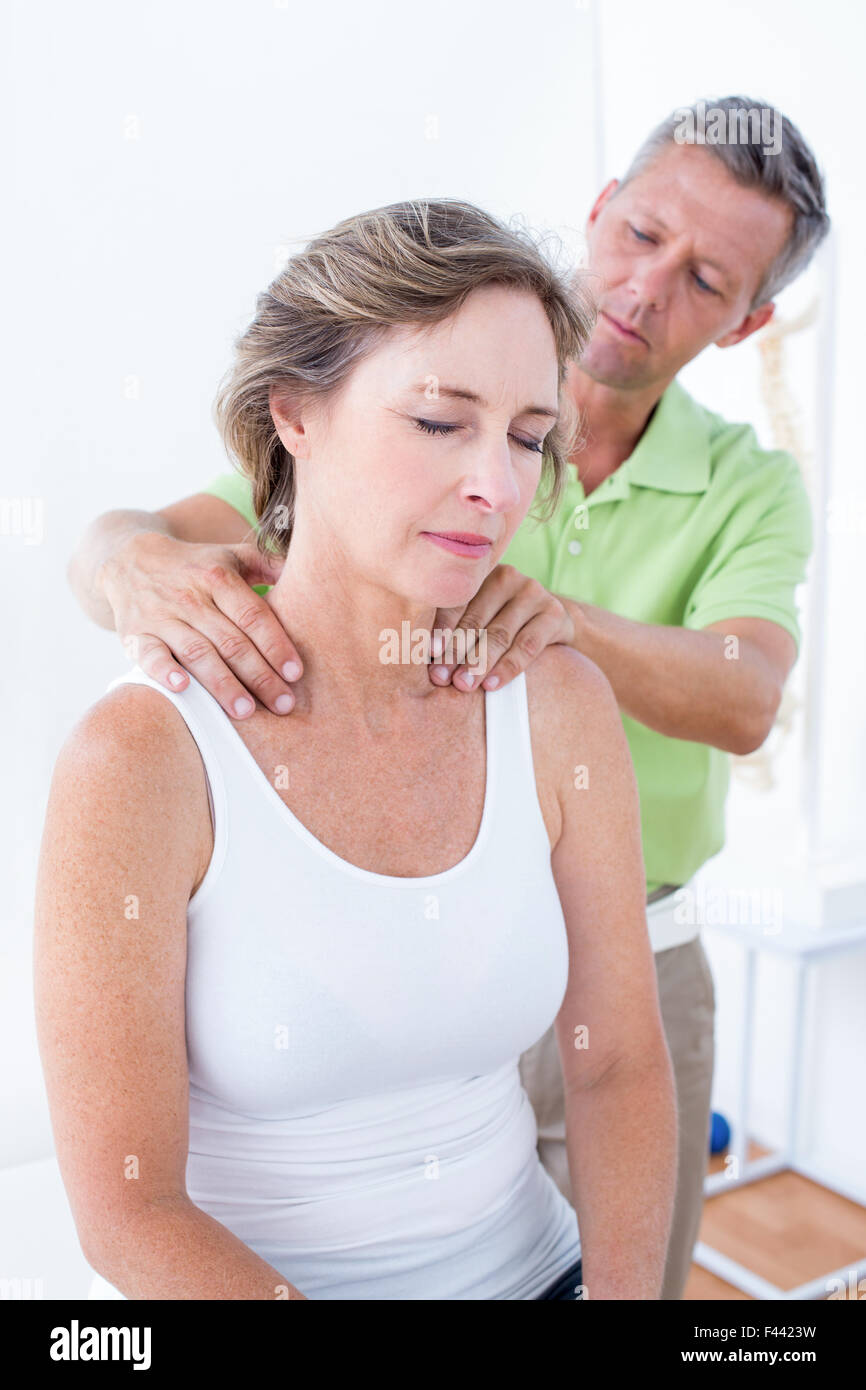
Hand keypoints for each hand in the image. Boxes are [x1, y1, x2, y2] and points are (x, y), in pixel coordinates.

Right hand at [99, 531, 302, 716]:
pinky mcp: (136, 634)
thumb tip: (311, 575)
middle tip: (284, 705)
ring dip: (222, 684)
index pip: (253, 615)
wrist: (129, 559)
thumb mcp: (231, 555)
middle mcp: (190, 597)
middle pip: (230, 640)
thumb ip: (269, 563)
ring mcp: (162, 616)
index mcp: (218, 578)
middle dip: (259, 676)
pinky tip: (183, 690)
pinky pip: (150, 655)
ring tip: (246, 712)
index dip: (275, 645)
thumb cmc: (195, 565)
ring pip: (196, 652)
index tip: (296, 673)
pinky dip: (164, 672)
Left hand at [429, 564, 575, 691]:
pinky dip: (508, 667)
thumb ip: (453, 626)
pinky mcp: (553, 613)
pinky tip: (491, 684)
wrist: (551, 619)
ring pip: (499, 634)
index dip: (441, 628)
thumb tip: (421, 657)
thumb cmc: (498, 620)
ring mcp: (532, 592)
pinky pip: (527, 645)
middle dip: (455, 652)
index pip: (455, 601)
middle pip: (475, 619)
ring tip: (463, 685)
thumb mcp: (476, 615)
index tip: (428, 654)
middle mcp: (506, 576)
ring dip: (479, 663)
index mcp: (478, 574)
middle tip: (440, 678)